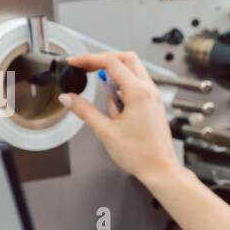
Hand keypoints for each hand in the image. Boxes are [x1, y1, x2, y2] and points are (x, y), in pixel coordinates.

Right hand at [60, 51, 184, 183]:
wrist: (161, 170)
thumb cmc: (140, 155)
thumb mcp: (105, 131)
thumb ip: (85, 111)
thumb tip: (68, 98)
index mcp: (139, 93)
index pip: (111, 62)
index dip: (89, 59)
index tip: (75, 62)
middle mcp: (150, 91)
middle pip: (126, 59)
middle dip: (105, 60)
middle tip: (87, 69)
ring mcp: (154, 97)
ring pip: (133, 72)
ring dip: (115, 80)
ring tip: (110, 109)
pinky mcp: (154, 105)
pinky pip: (138, 87)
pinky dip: (124, 90)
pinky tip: (118, 112)